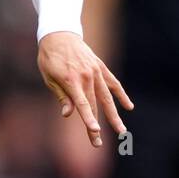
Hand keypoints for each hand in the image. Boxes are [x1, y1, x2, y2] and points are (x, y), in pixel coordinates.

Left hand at [37, 31, 131, 146]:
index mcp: (71, 80)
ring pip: (108, 97)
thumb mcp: (49, 77)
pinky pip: (113, 83)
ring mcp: (96, 71)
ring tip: (121, 131)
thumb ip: (61, 95)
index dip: (88, 119)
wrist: (60, 33)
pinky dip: (121, 94)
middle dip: (95, 126)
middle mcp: (87, 76)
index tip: (94, 131)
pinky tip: (129, 106)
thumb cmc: (50, 58)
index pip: (82, 104)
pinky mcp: (101, 67)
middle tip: (97, 144)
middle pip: (94, 105)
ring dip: (114, 115)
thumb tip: (67, 114)